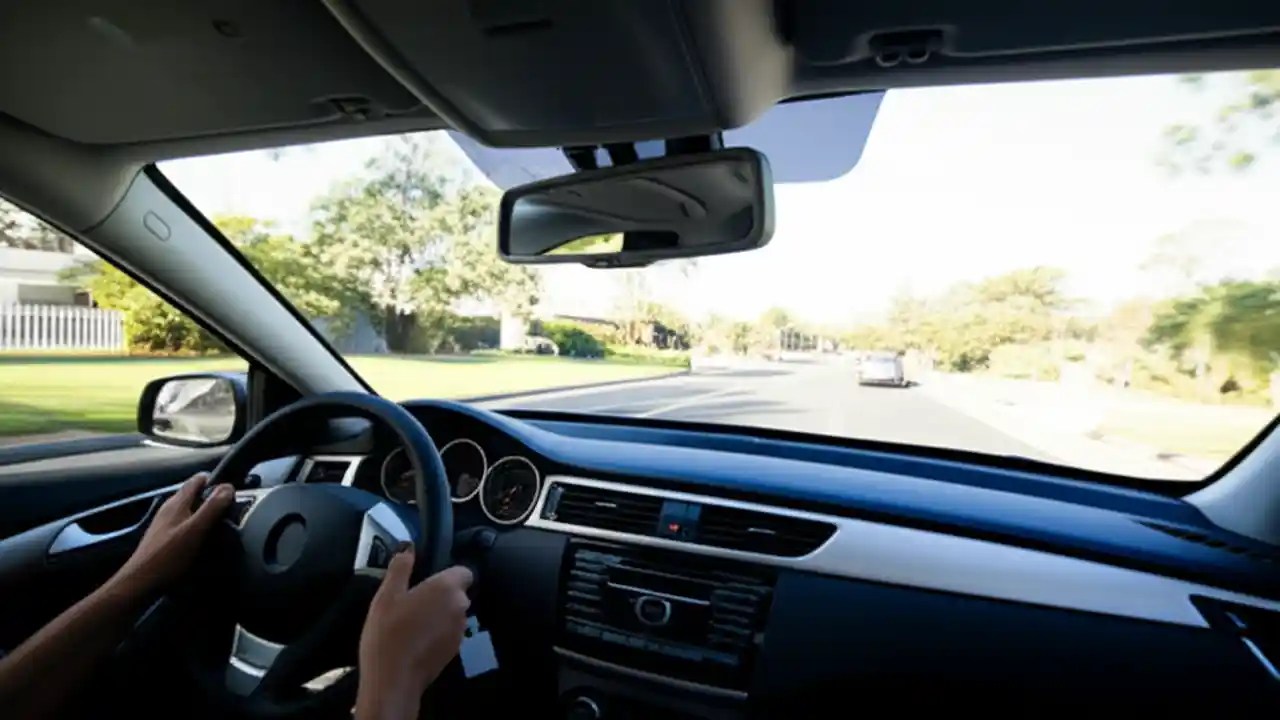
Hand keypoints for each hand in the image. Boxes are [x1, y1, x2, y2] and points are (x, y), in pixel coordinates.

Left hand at [112, 473, 232, 597]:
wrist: (140, 582)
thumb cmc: (168, 556)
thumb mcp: (195, 530)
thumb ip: (212, 507)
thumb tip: (228, 486)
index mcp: (177, 502)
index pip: (198, 480)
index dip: (216, 481)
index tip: (232, 493)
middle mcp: (169, 509)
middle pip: (195, 495)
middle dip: (212, 500)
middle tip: (230, 513)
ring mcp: (164, 523)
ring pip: (190, 511)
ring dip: (205, 515)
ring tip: (221, 529)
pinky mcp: (163, 538)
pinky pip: (185, 525)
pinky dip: (197, 529)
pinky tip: (203, 543)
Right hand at [356, 549, 472, 719]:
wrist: (393, 680)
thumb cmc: (388, 632)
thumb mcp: (386, 595)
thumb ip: (401, 567)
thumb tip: (409, 547)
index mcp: (448, 588)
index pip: (464, 571)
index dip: (449, 573)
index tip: (428, 579)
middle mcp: (460, 607)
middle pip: (457, 593)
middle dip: (440, 595)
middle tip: (412, 601)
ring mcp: (460, 631)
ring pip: (453, 614)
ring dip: (439, 614)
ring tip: (412, 621)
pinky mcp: (454, 652)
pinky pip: (448, 633)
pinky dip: (437, 633)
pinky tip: (415, 640)